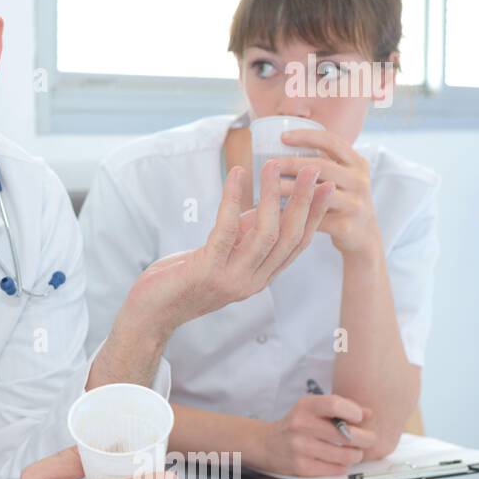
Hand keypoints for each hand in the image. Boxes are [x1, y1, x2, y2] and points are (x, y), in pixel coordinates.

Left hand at [125, 159, 333, 334]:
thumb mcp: (219, 256)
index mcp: (259, 278)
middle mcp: (252, 281)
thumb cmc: (180, 281)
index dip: (315, 216)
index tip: (327, 188)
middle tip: (313, 170)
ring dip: (272, 196)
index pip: (297, 245)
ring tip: (274, 165)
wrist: (150, 314)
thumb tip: (262, 205)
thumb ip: (242, 236)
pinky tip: (237, 175)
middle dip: (304, 201)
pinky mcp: (208, 270)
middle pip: (289, 237)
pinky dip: (233, 199)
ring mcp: (232, 278)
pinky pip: (227, 229)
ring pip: (265, 232)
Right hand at [256, 394, 376, 475]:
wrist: (265, 444)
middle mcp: (301, 425)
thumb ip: (340, 408)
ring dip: (356, 455)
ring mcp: (300, 447)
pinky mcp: (301, 466)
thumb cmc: (295, 425)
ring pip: (346, 455)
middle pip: (348, 434)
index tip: (359, 419)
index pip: (336, 404)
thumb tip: (369, 414)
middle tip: (368, 440)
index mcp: (305, 407)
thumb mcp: (312, 409)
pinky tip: (338, 461)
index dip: (354, 412)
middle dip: (365, 439)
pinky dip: (343, 466)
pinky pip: (336, 469)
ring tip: (353, 452)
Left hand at [278, 129, 380, 255]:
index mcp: (357, 164)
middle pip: (322, 166)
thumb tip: (281, 144)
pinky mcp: (346, 226)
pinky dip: (293, 215)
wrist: (364, 237)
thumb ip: (323, 163)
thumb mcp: (342, 178)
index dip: (307, 136)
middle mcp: (360, 181)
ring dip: (289, 189)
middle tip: (269, 164)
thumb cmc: (342, 201)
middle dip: (292, 163)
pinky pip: (314, 218)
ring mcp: (355, 204)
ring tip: (268, 188)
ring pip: (317, 193)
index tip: (282, 137)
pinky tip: (274, 213)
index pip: (332, 142)